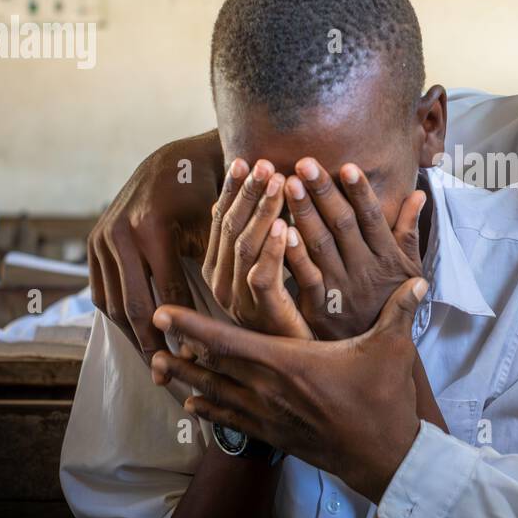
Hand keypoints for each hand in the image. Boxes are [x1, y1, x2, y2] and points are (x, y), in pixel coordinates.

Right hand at [88, 129, 223, 360]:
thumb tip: (220, 327)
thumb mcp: (221, 229)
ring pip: (112, 302)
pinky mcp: (93, 242)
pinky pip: (101, 290)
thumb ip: (219, 270)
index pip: (168, 295)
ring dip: (130, 335)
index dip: (181, 330)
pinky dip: (118, 315)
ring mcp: (101, 237)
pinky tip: (137, 336)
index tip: (194, 361)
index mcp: (153, 228)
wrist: (176, 163)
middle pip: (133, 305)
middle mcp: (120, 233)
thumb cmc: (212, 197)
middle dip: (150, 344)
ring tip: (152, 363)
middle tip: (165, 376)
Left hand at [150, 278, 427, 502]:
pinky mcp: (277, 436)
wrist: (385, 457)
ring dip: (187, 380)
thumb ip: (399, 310)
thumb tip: (419, 279)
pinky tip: (192, 406)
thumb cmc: (385, 400)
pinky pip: (233, 422)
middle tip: (150, 336)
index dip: (193, 325)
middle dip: (180, 349)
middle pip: (212, 367)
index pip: (229, 339)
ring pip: (216, 395)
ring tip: (159, 367)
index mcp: (289, 361)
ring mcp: (270, 416)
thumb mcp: (392, 348)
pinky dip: (210, 411)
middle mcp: (270, 389)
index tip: (163, 313)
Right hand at [201, 158, 310, 339]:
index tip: (242, 160)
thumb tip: (262, 182)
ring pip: (245, 247)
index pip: (218, 220)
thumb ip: (260, 231)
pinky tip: (288, 227)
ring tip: (278, 182)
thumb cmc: (287, 305)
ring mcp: (238, 299)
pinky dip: (275, 250)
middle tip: (262, 163)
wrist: (300, 357)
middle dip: (246, 193)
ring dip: (263, 212)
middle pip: (229, 228)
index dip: (231, 190)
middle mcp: (220, 283)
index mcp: (216, 268)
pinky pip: (263, 276)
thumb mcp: (268, 263)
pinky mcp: (262, 313)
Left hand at [283, 159, 424, 339]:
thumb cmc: (390, 304)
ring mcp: (341, 288)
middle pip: (342, 226)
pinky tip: (280, 228)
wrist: (380, 356)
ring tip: (288, 183)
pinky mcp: (319, 305)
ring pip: (320, 245)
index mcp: (388, 259)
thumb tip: (419, 194)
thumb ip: (409, 232)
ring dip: (304, 213)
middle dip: (324, 193)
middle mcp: (365, 271)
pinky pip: (304, 275)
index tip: (347, 166)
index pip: (374, 219)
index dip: (361, 193)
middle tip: (305, 163)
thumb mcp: (409, 270)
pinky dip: (293, 253)